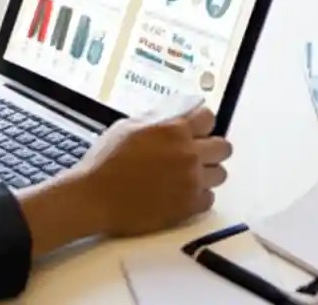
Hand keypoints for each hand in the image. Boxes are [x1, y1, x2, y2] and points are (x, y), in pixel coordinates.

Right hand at [66, 107, 231, 236]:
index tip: (196, 130)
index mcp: (175, 130)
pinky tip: (181, 194)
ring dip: (207, 174)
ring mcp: (191, 181)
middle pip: (224, 147)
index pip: (210, 118)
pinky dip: (198, 197)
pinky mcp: (188, 206)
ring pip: (221, 174)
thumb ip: (159, 119)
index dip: (202, 124)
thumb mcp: (130, 126)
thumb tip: (178, 111)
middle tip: (196, 154)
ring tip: (188, 176)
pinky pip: (209, 199)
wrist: (93, 198)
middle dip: (211, 149)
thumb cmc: (106, 161)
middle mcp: (188, 154)